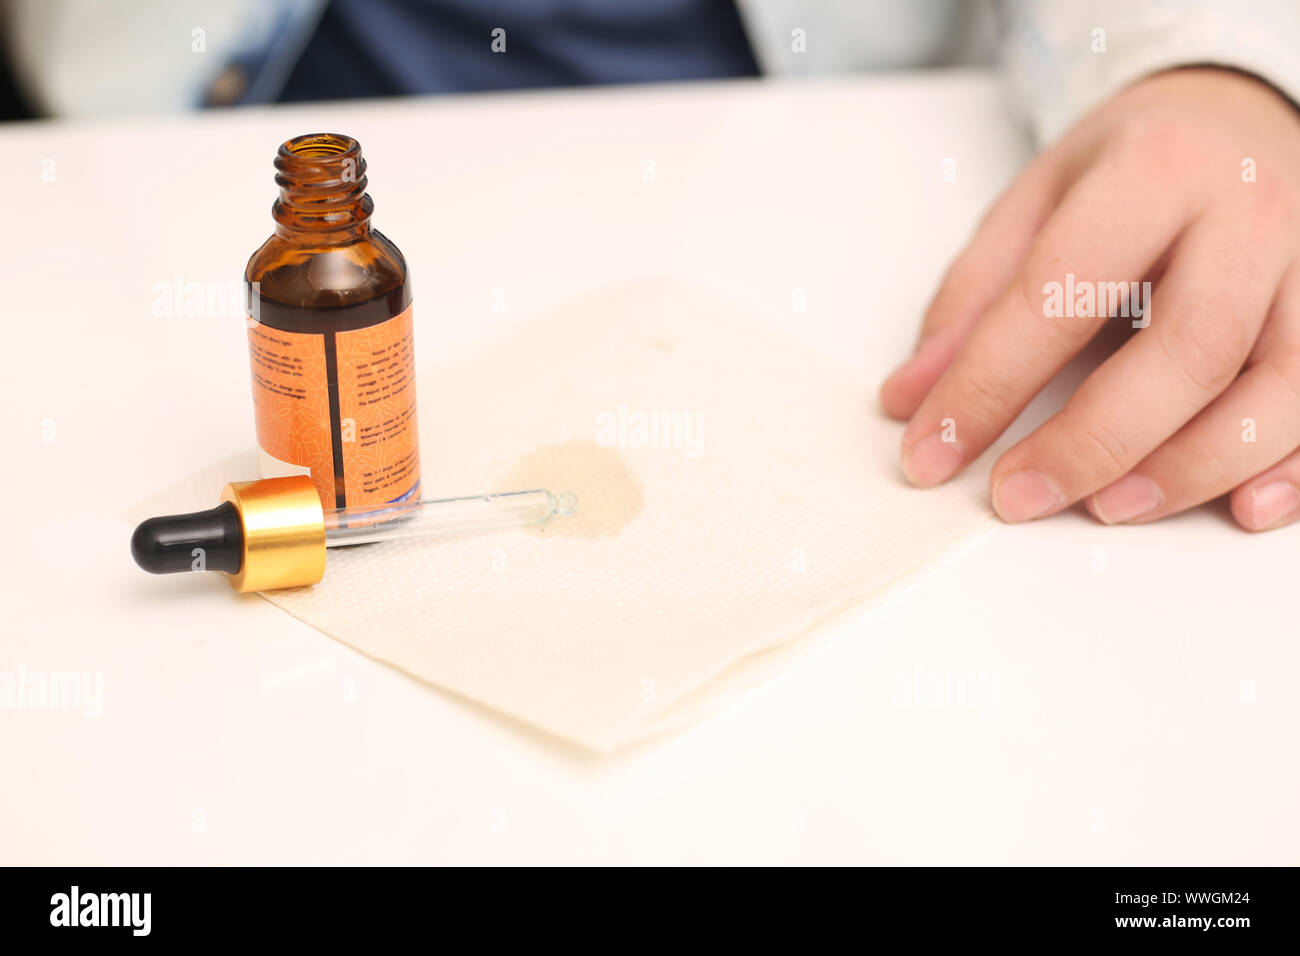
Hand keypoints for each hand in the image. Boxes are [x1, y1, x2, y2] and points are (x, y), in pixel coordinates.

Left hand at [881, 68, 1299, 530]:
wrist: (1239, 116)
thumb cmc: (1132, 166)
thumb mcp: (1033, 202)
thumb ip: (972, 301)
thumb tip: (910, 402)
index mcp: (1154, 170)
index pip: (1059, 293)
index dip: (987, 386)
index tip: (932, 454)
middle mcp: (1252, 212)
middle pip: (1186, 350)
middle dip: (1094, 441)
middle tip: (1019, 496)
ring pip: (1279, 389)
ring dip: (1190, 469)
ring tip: (1108, 509)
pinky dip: (1291, 470)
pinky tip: (1238, 509)